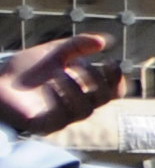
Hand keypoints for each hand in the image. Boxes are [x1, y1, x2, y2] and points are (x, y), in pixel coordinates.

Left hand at [0, 33, 120, 136]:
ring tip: (57, 74)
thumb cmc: (25, 70)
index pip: (113, 91)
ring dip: (75, 89)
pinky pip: (61, 118)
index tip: (109, 61)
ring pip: (85, 111)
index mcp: (84, 90)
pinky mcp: (44, 125)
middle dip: (97, 80)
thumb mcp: (54, 52)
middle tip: (78, 66)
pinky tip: (48, 86)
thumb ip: (77, 45)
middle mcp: (76, 106)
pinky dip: (58, 100)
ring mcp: (62, 118)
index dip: (117, 78)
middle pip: (103, 100)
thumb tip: (104, 41)